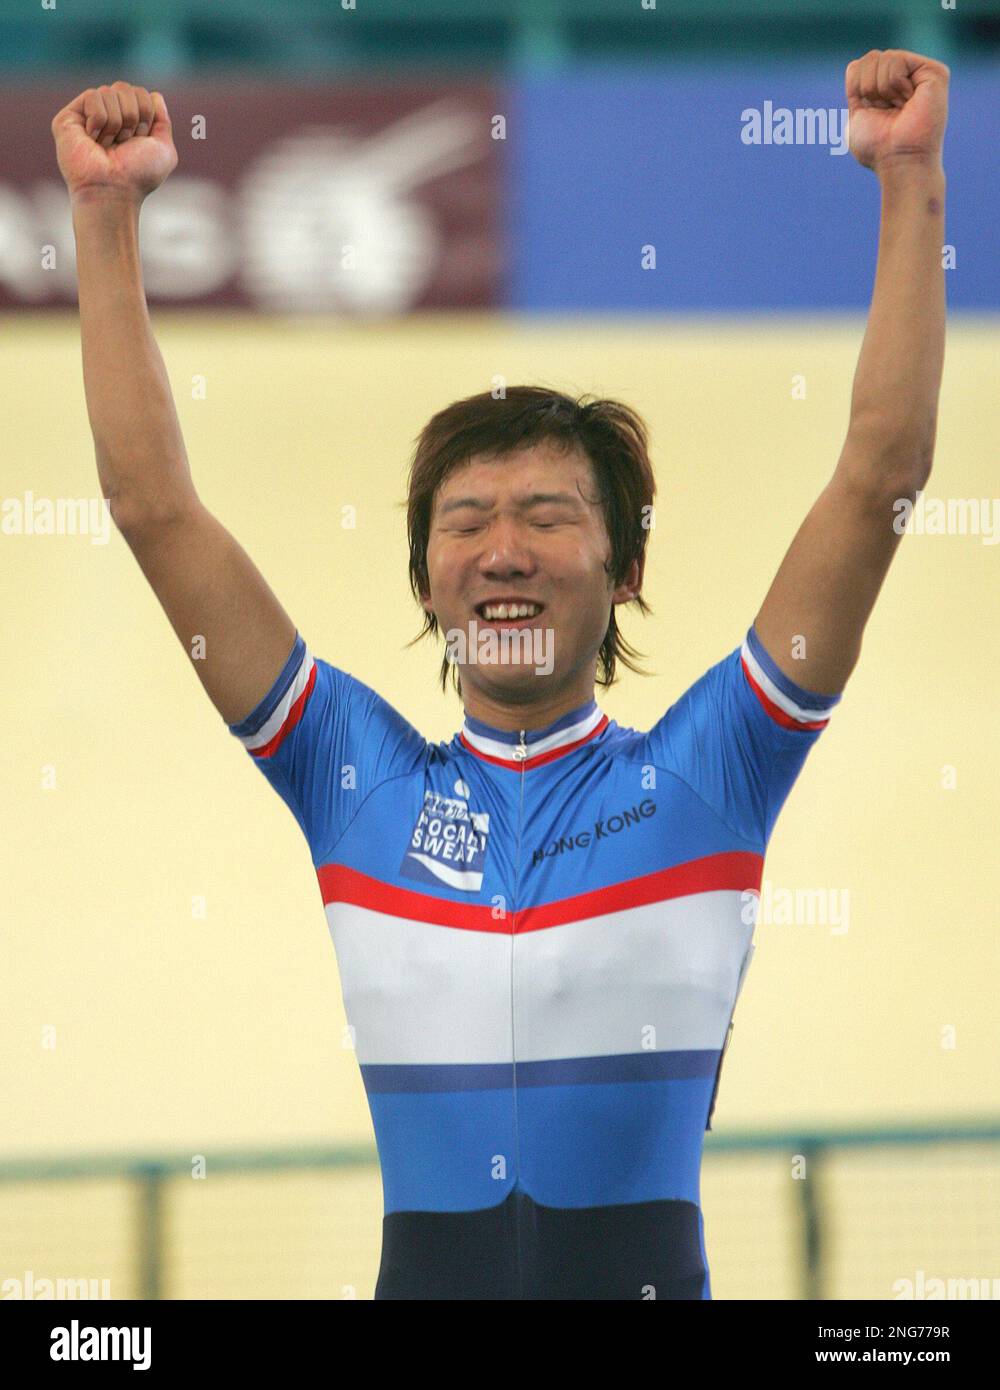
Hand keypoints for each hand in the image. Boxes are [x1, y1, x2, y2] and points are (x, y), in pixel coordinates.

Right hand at [51, 81, 176, 200]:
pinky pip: (93, 97)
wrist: (114, 190)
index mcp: (129, 121)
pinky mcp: (69, 117)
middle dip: (132, 117)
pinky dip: (100, 121)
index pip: (142, 94)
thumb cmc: (138, 176)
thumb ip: (163, 122)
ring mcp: (87, 115)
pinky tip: (93, 139)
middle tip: (124, 144)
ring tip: (107, 145)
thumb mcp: (164, 151)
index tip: (140, 141)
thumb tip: (155, 95)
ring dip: (116, 123)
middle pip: (125, 88)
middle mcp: (108, 115)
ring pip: (108, 91)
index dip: (146, 115)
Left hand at [846, 49, 948, 173]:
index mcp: (887, 89)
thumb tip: (854, 65)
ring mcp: (921, 73)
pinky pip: (897, 60)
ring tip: (899, 108)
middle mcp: (906, 78)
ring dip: (881, 90)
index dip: (857, 88)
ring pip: (883, 57)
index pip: (859, 66)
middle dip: (868, 88)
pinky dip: (893, 84)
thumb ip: (855, 88)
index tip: (871, 112)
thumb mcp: (856, 116)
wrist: (898, 160)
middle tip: (886, 111)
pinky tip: (908, 100)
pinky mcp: (934, 71)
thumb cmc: (877, 148)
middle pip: (870, 58)